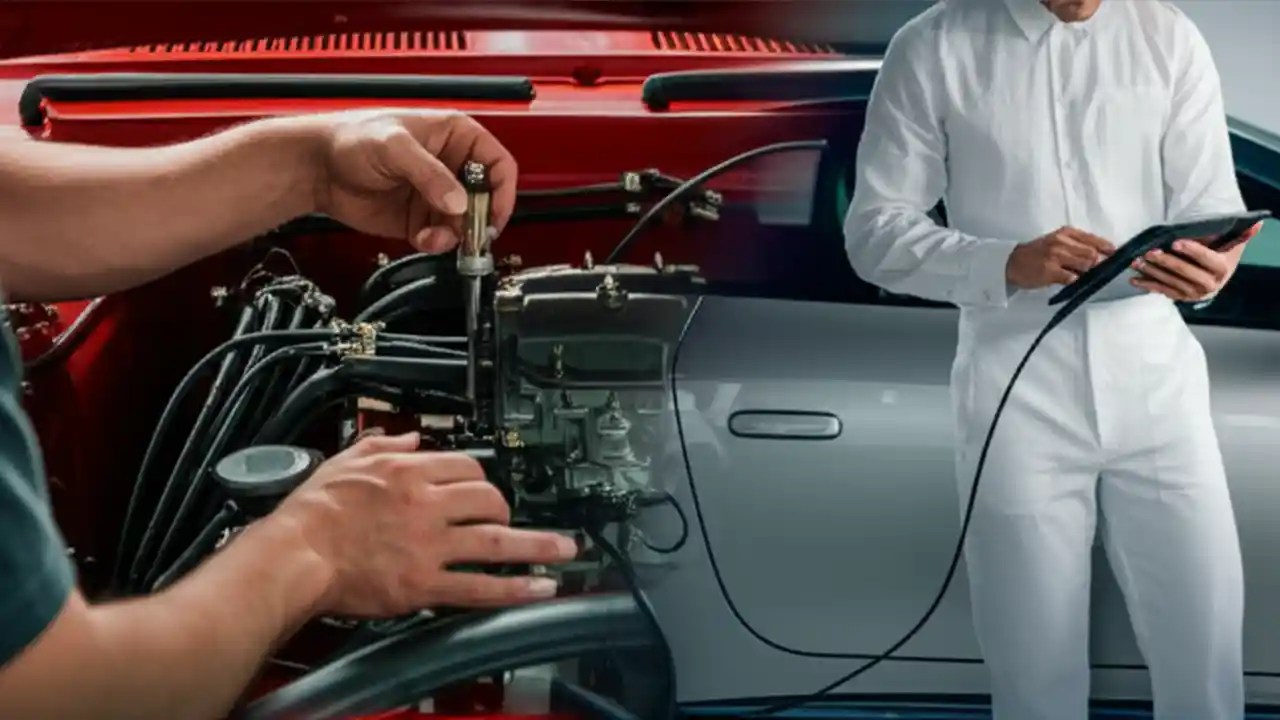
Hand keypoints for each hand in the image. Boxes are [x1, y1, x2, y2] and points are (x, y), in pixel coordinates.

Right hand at [270, 431, 576, 616]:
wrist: (293, 556)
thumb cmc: (311, 513)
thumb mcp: (346, 459)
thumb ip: (384, 444)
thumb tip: (412, 439)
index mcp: (409, 473)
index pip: (463, 465)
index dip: (479, 476)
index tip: (483, 487)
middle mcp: (426, 504)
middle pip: (488, 498)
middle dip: (506, 507)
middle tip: (512, 517)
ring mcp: (429, 546)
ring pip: (496, 541)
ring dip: (537, 545)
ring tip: (564, 549)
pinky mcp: (424, 583)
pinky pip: (478, 587)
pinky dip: (514, 588)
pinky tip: (538, 587)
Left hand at [311, 109, 517, 253]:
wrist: (317, 167)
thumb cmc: (351, 138)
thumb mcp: (395, 147)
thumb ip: (429, 174)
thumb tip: (458, 201)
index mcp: (456, 137)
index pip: (498, 164)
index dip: (502, 190)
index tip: (493, 213)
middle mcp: (451, 167)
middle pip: (486, 199)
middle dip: (478, 219)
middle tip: (468, 232)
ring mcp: (436, 194)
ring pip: (465, 224)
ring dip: (454, 236)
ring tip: (434, 235)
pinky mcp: (421, 218)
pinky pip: (442, 237)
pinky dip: (435, 243)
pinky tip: (421, 237)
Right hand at [1005, 226, 1116, 288]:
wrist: (1012, 262)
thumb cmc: (1036, 253)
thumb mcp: (1056, 242)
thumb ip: (1076, 246)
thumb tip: (1101, 256)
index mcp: (1066, 233)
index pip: (1094, 240)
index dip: (1107, 249)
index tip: (1116, 256)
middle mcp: (1061, 242)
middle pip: (1092, 254)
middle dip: (1099, 265)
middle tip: (1100, 272)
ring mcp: (1055, 256)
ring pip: (1085, 265)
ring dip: (1088, 274)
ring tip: (1084, 277)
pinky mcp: (1049, 271)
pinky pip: (1072, 278)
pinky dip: (1075, 282)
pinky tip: (1071, 282)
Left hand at [1130, 221, 1260, 300]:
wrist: (1218, 276)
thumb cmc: (1223, 253)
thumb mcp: (1233, 243)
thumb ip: (1242, 234)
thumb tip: (1257, 222)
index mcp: (1222, 269)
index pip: (1206, 259)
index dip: (1191, 251)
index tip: (1175, 242)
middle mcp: (1209, 285)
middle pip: (1185, 272)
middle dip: (1166, 262)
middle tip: (1149, 251)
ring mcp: (1193, 294)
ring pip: (1171, 282)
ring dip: (1152, 272)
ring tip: (1137, 261)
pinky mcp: (1180, 298)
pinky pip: (1162, 291)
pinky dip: (1148, 285)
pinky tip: (1134, 279)